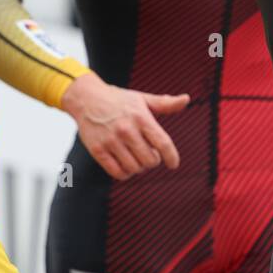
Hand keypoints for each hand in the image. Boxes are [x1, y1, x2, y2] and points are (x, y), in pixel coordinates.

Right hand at [61, 73, 187, 179]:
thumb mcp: (142, 99)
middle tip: (149, 154)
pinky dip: (125, 173)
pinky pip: (117, 172)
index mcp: (141, 117)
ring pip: (134, 168)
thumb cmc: (119, 100)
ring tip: (136, 158)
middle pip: (150, 160)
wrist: (87, 99)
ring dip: (139, 168)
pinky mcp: (98, 150)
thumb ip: (165, 103)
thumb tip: (186, 99)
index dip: (172, 157)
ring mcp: (111, 141)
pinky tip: (125, 164)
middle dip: (153, 161)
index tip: (173, 164)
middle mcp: (127, 130)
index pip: (163, 143)